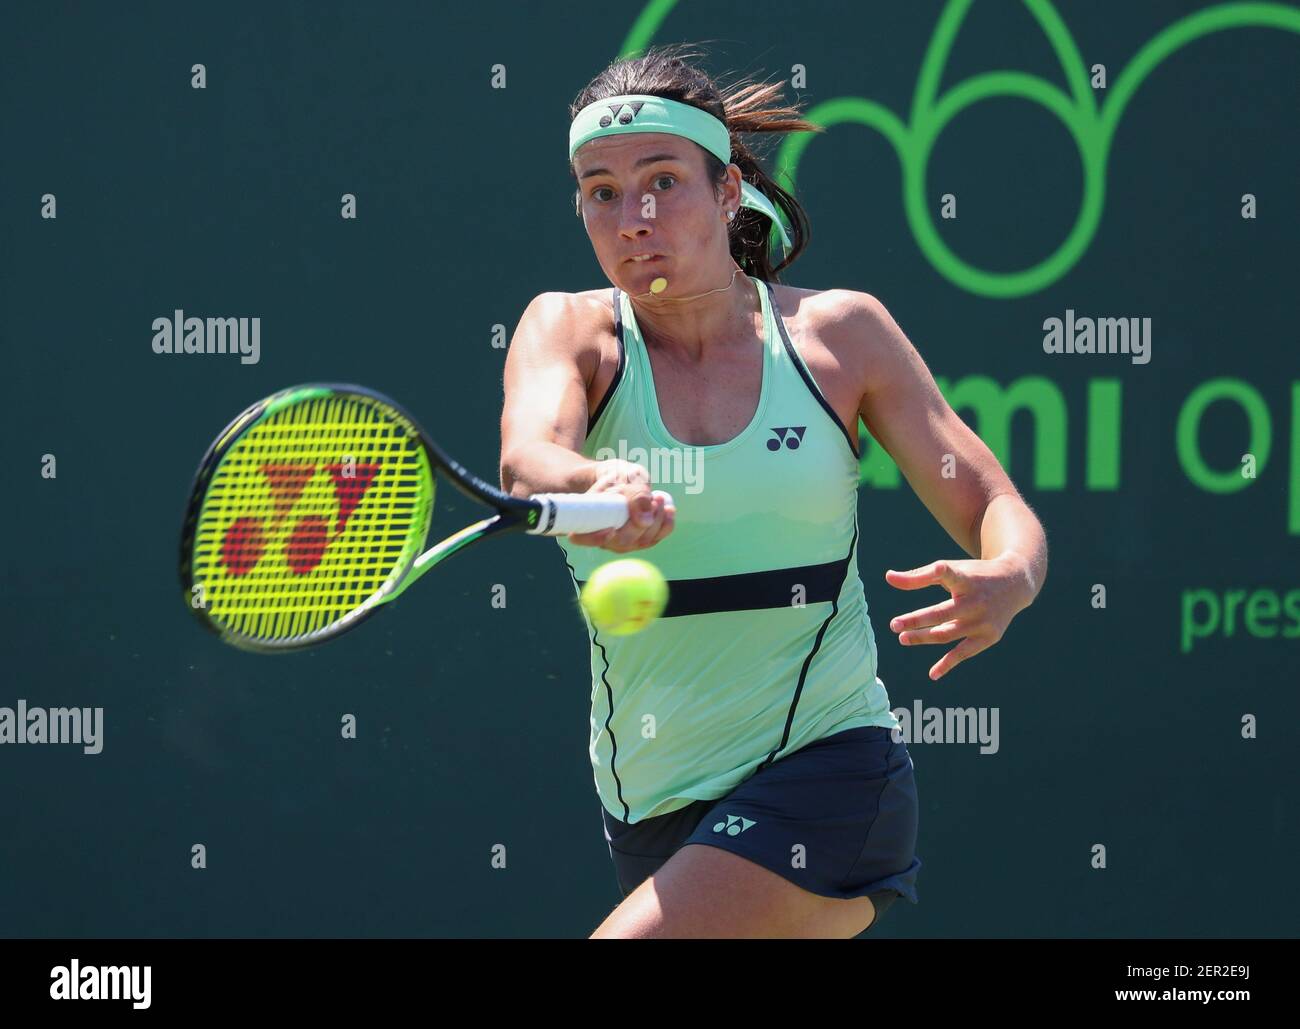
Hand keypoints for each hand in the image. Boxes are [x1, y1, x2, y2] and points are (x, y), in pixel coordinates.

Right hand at [567, 459, 675, 552]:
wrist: (620, 478)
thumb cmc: (615, 475)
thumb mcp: (622, 476)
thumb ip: (633, 494)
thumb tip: (645, 520)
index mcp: (586, 518)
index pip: (581, 538)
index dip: (594, 538)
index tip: (611, 530)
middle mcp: (602, 536)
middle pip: (621, 541)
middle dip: (641, 522)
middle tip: (653, 499)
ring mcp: (622, 541)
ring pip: (640, 541)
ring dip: (657, 520)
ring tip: (660, 498)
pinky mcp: (639, 540)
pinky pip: (655, 539)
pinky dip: (666, 525)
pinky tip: (669, 510)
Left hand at [884, 555, 1033, 680]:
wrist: (1016, 584)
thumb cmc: (974, 576)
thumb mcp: (953, 569)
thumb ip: (919, 576)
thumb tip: (888, 578)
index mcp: (966, 579)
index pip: (952, 574)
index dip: (942, 572)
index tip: (936, 569)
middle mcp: (976, 601)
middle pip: (943, 613)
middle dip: (917, 620)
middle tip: (893, 624)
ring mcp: (983, 621)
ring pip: (948, 634)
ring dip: (924, 638)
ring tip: (902, 638)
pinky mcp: (989, 637)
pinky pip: (964, 653)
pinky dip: (948, 664)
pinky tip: (933, 674)